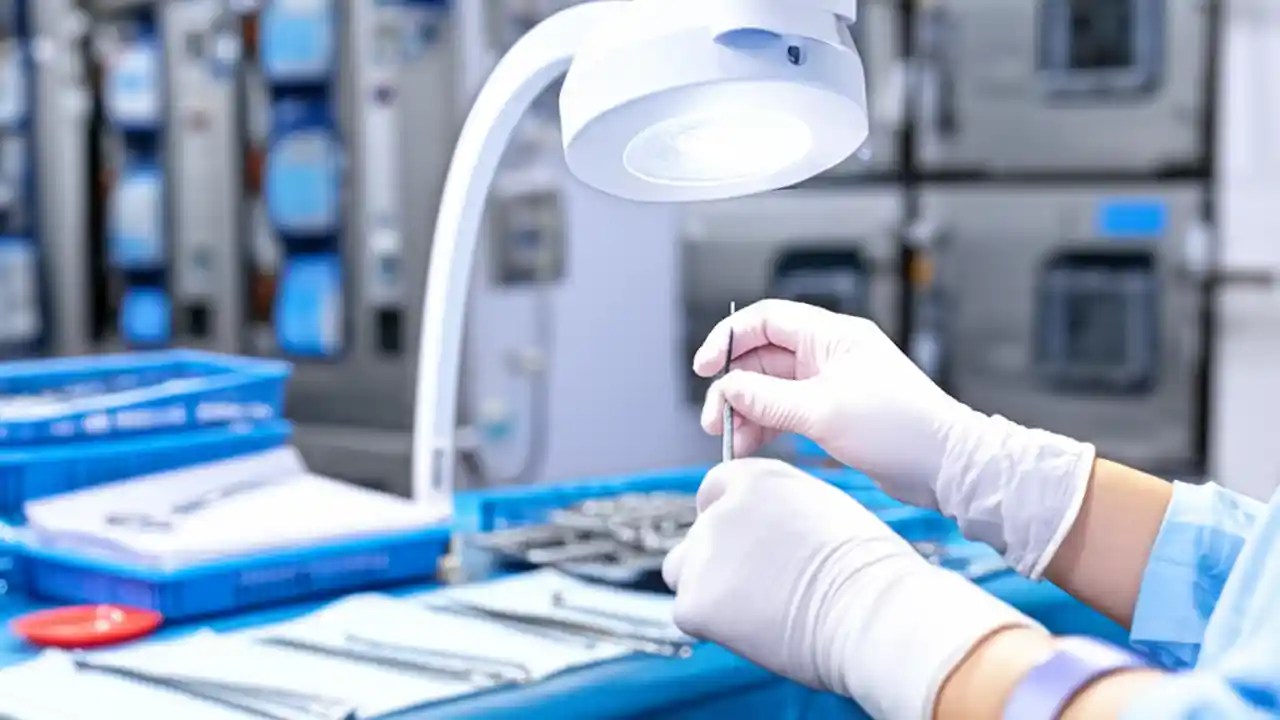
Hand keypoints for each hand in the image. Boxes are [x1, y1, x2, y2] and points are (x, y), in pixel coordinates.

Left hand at [663, 459, 1040, 719]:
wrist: (872, 612)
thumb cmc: (867, 570)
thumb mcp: (823, 510)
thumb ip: (780, 512)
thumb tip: (764, 533)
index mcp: (756, 478)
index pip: (715, 491)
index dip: (725, 520)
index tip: (742, 545)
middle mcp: (723, 508)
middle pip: (698, 534)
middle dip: (719, 559)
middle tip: (760, 588)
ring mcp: (704, 552)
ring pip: (684, 571)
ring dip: (709, 588)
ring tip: (757, 609)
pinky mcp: (695, 599)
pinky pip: (688, 611)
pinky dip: (713, 625)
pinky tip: (755, 629)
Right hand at [694, 299, 960, 508]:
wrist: (945, 465)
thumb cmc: (901, 428)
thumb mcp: (823, 411)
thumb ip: (768, 400)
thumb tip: (728, 391)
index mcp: (832, 336)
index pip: (766, 320)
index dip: (729, 339)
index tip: (704, 367)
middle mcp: (829, 354)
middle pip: (763, 358)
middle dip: (734, 386)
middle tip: (715, 419)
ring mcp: (831, 384)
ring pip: (771, 389)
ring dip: (747, 411)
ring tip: (732, 440)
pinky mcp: (833, 413)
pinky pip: (786, 412)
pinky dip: (766, 426)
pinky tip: (753, 445)